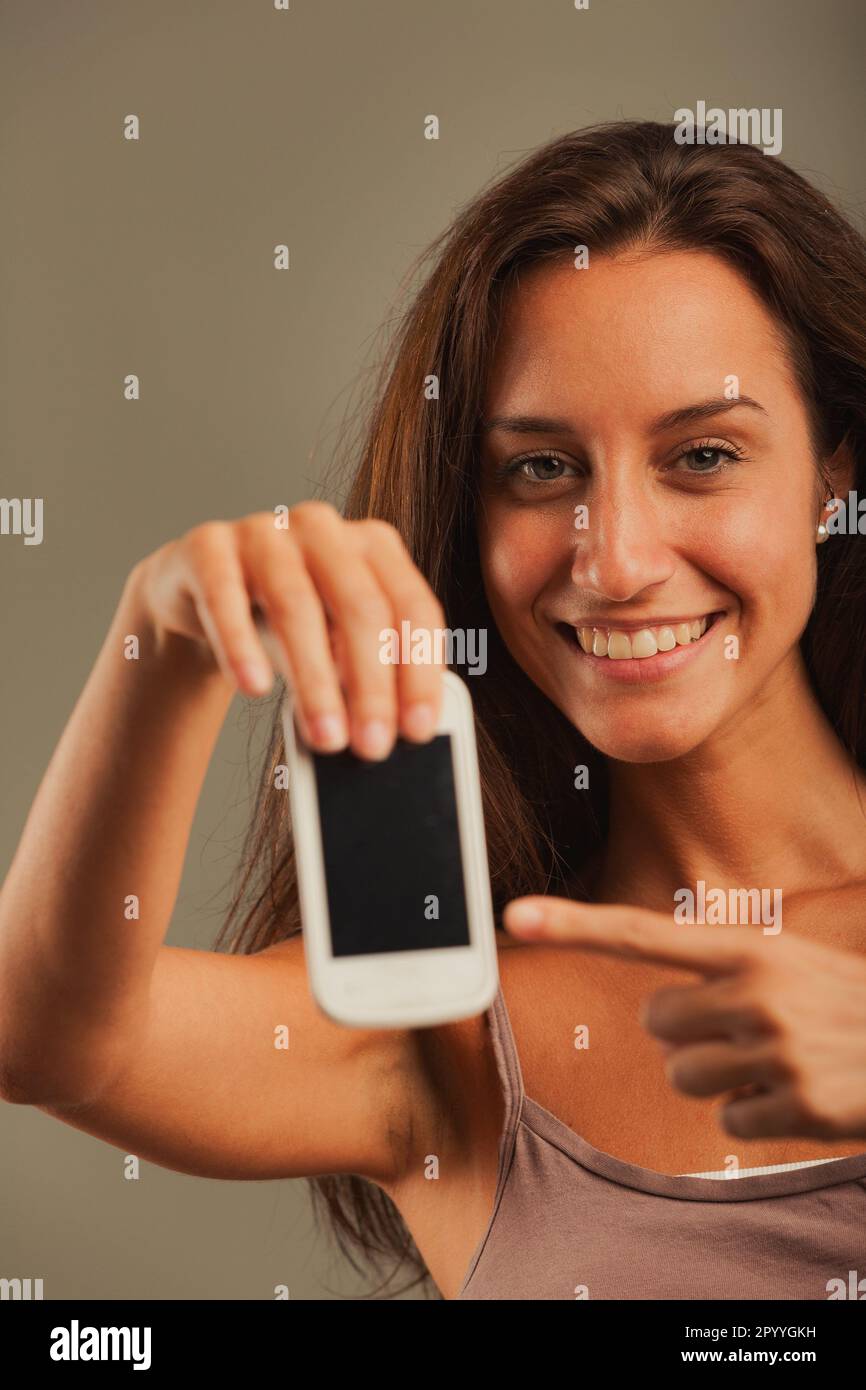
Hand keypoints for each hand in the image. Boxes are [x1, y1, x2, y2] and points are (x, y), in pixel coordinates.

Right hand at [135, 503, 446, 758]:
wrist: (200, 593)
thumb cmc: (285, 621)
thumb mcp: (334, 644)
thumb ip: (366, 676)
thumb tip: (391, 730)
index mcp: (374, 545)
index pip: (413, 607)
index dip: (419, 670)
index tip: (418, 729)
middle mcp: (325, 528)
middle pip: (361, 606)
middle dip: (372, 684)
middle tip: (372, 745)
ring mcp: (264, 532)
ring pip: (296, 604)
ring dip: (314, 679)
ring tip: (324, 735)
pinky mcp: (208, 547)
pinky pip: (224, 596)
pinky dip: (241, 645)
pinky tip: (255, 687)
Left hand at [503, 896, 865, 1140]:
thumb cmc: (841, 1003)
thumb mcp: (789, 961)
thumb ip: (723, 968)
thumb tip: (654, 1006)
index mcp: (748, 947)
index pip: (642, 933)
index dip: (575, 924)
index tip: (515, 914)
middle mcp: (755, 990)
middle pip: (655, 1021)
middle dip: (686, 1032)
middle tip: (741, 1029)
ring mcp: (775, 1048)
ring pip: (682, 1077)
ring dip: (717, 1078)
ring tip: (772, 1061)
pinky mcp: (794, 1104)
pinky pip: (727, 1122)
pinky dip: (754, 1116)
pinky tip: (794, 1094)